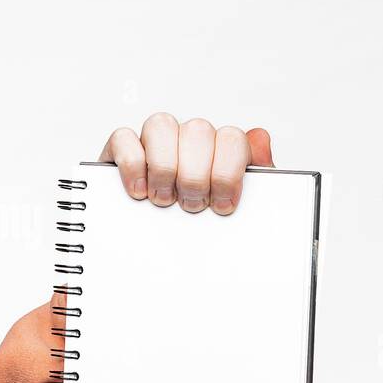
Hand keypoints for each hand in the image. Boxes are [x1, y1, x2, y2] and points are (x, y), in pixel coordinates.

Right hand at [98, 113, 275, 213]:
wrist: (171, 257)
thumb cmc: (209, 223)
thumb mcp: (242, 208)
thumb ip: (259, 176)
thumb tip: (259, 139)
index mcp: (221, 150)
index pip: (232, 138)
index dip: (228, 172)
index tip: (223, 205)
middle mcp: (190, 140)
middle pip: (198, 130)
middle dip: (197, 175)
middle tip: (193, 205)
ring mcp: (156, 142)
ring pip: (161, 125)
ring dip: (165, 167)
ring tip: (166, 199)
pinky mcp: (122, 150)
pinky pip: (124, 137)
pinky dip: (132, 164)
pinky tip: (139, 191)